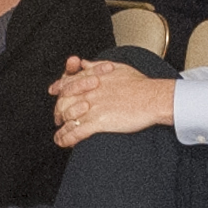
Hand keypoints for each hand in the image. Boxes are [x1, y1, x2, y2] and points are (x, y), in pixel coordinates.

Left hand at [50, 57, 174, 146]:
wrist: (153, 97)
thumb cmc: (139, 84)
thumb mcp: (116, 67)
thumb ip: (96, 65)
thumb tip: (83, 63)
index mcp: (92, 78)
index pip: (67, 83)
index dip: (59, 90)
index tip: (54, 93)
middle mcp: (89, 92)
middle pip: (63, 102)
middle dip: (57, 113)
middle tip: (57, 120)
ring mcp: (92, 107)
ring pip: (67, 119)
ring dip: (61, 130)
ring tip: (59, 137)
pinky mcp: (98, 121)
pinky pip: (76, 132)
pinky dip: (67, 139)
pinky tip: (65, 143)